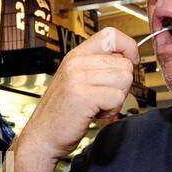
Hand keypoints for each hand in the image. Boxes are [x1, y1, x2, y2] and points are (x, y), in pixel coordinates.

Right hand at [18, 28, 139, 159]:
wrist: (42, 137)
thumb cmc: (62, 113)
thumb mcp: (77, 80)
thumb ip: (98, 67)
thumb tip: (128, 61)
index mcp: (76, 55)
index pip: (111, 35)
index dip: (128, 48)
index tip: (129, 62)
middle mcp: (76, 63)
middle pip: (124, 64)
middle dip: (121, 85)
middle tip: (103, 97)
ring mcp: (78, 78)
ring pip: (125, 80)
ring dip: (117, 98)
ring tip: (97, 105)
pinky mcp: (83, 95)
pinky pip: (117, 98)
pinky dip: (111, 110)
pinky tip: (95, 113)